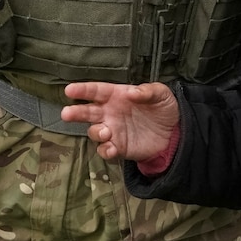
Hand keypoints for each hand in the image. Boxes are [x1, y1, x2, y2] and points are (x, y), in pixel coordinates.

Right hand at [62, 81, 178, 161]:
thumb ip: (147, 91)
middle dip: (76, 112)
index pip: (96, 91)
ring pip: (94, 131)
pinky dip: (105, 150)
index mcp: (117, 95)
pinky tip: (112, 148)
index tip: (69, 90)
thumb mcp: (161, 94)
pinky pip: (105, 149)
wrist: (174, 133)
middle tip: (67, 113)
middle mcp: (110, 112)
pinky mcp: (118, 147)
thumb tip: (132, 92)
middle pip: (87, 111)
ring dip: (96, 132)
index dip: (83, 90)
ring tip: (105, 132)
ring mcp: (113, 130)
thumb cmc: (163, 108)